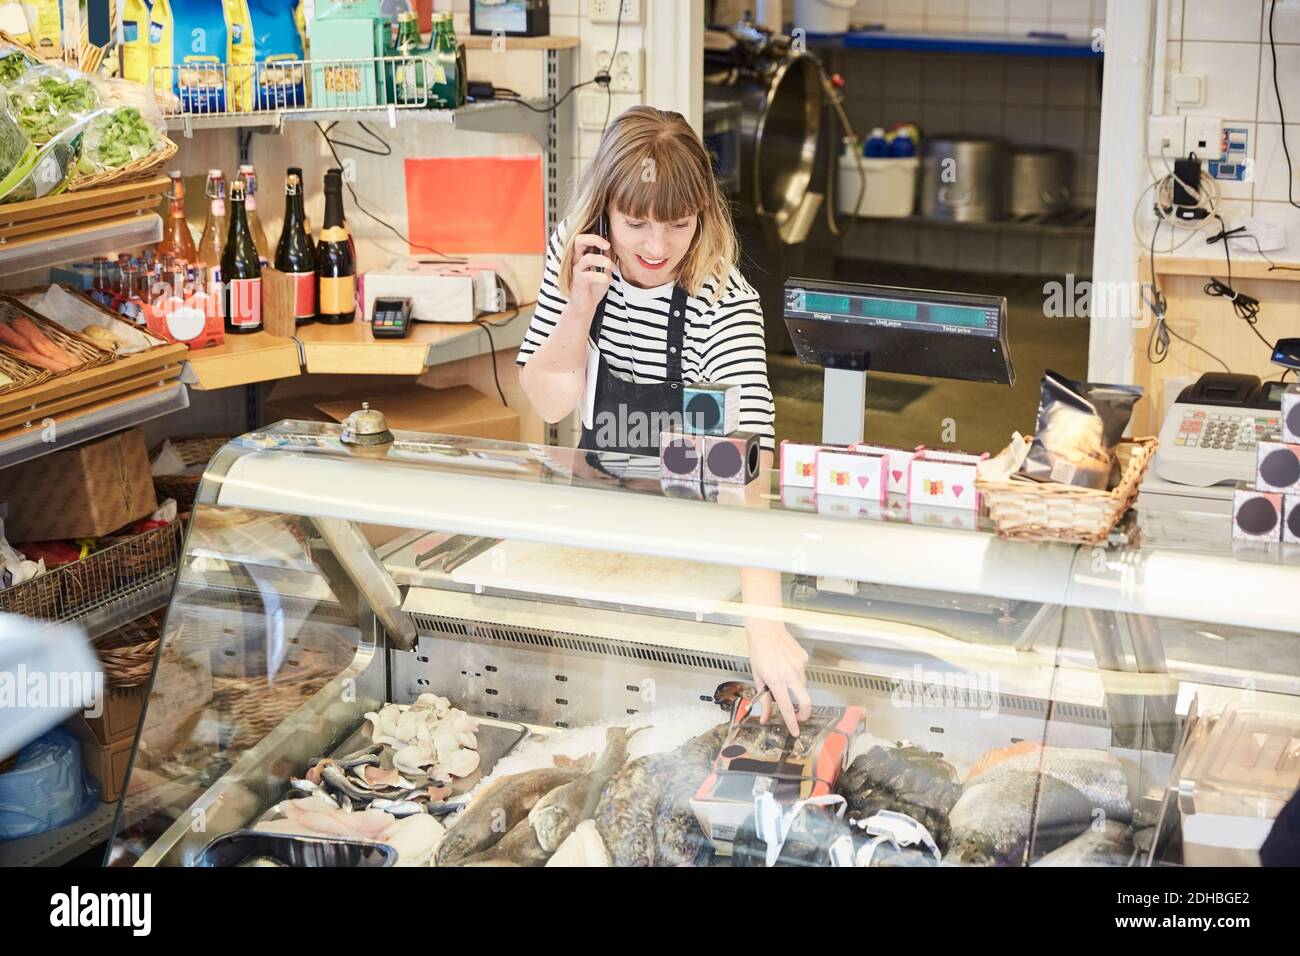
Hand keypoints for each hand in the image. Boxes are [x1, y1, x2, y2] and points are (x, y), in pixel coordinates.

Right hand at [569, 233, 615, 316]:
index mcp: (584, 255)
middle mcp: (578, 260)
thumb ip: (607, 258)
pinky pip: (589, 275)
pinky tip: (609, 280)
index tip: (610, 242)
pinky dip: (602, 277)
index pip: (585, 238)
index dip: (597, 235)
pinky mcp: (578, 281)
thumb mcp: (604, 270)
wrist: (586, 306)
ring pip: (587, 258)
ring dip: (604, 261)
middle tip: (607, 245)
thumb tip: (612, 247)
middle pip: (579, 240)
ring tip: (613, 268)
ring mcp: (577, 270)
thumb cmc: (594, 287)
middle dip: (595, 239)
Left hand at [745, 617, 810, 735]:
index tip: (795, 731)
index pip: (787, 708)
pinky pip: (802, 672)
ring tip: (782, 676)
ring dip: (795, 689)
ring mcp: (799, 666)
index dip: (792, 723)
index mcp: (776, 681)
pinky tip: (786, 664)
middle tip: (799, 716)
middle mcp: (790, 675)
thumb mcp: (757, 677)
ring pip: (803, 686)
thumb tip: (765, 716)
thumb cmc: (758, 650)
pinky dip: (796, 673)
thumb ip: (764, 699)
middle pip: (805, 702)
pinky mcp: (804, 658)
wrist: (766, 628)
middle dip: (805, 713)